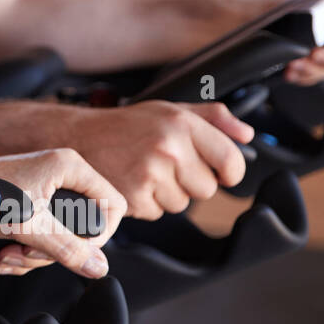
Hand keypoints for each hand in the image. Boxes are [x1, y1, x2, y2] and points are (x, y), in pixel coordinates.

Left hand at [0, 148, 125, 278]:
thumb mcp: (29, 226)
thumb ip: (67, 248)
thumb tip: (98, 266)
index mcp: (69, 167)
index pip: (113, 205)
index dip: (100, 235)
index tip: (77, 252)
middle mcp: (60, 175)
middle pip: (83, 227)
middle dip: (55, 250)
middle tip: (30, 253)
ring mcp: (43, 190)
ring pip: (60, 236)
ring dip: (35, 255)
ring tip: (10, 255)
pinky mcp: (27, 205)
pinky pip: (40, 235)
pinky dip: (24, 251)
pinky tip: (4, 255)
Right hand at [48, 101, 250, 220]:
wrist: (76, 137)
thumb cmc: (124, 126)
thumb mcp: (168, 110)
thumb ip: (213, 118)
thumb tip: (246, 135)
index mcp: (181, 124)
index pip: (230, 160)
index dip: (230, 172)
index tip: (222, 173)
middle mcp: (168, 148)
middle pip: (208, 189)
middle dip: (191, 182)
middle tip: (166, 165)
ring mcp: (151, 174)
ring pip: (183, 204)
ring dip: (168, 194)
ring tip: (145, 172)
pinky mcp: (134, 197)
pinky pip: (159, 212)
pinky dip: (147, 203)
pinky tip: (132, 182)